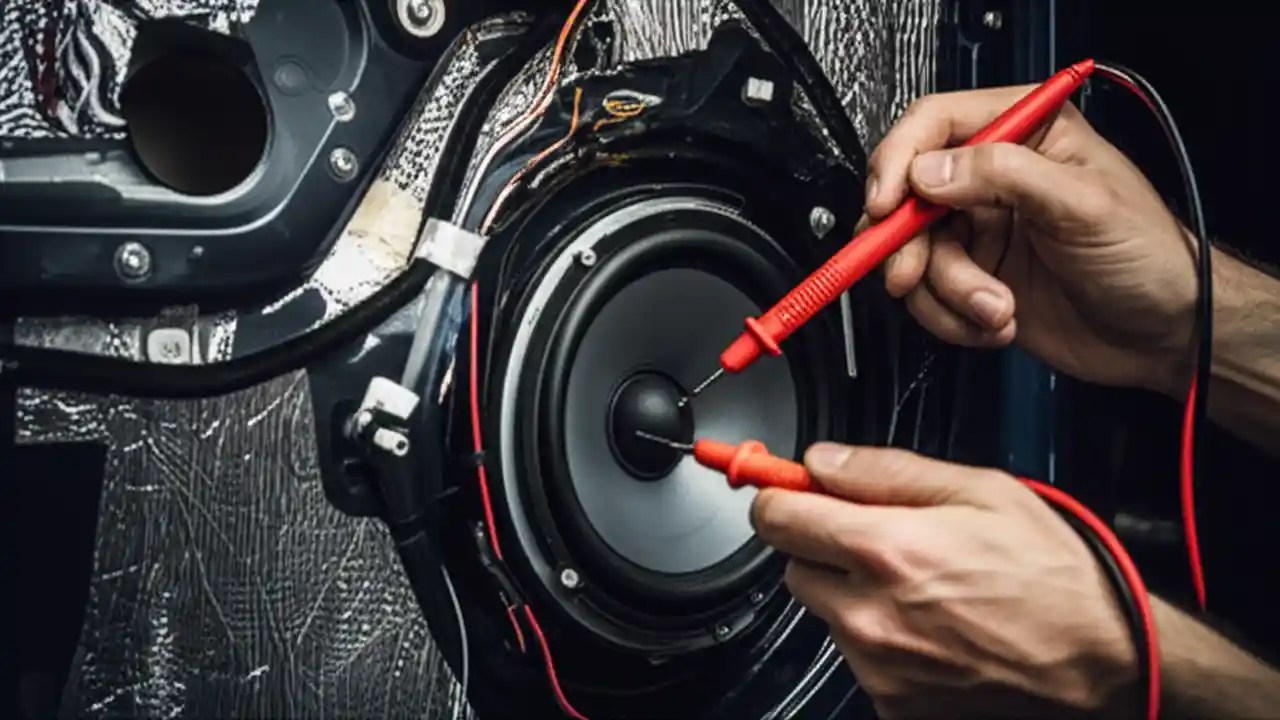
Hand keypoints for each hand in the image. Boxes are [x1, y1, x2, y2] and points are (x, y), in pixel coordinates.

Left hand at [751, 443, 1137, 717]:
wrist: (1106, 662)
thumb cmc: (1055, 577)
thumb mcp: (980, 492)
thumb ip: (887, 472)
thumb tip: (824, 460)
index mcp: (886, 550)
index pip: (776, 517)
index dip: (782, 496)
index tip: (791, 490)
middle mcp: (870, 615)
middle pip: (794, 567)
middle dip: (823, 546)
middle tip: (879, 539)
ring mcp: (879, 667)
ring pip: (827, 614)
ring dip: (854, 595)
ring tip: (924, 589)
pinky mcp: (893, 704)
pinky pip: (859, 660)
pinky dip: (881, 642)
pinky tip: (932, 628)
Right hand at [867, 85, 1197, 394]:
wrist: (1163, 336)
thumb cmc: (1150, 257)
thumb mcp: (1083, 205)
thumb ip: (1005, 175)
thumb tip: (932, 171)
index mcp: (1025, 134)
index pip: (935, 124)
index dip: (899, 161)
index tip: (887, 205)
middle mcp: (992, 179)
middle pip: (906, 196)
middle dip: (908, 245)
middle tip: (910, 275)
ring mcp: (978, 231)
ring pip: (914, 255)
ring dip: (948, 294)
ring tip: (996, 309)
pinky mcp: (972, 280)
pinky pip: (928, 297)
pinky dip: (953, 320)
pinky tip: (997, 323)